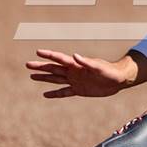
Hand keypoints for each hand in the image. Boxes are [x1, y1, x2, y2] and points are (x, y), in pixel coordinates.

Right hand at [27, 49, 143, 97]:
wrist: (119, 80)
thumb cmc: (110, 71)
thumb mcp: (99, 67)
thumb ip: (87, 62)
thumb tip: (75, 56)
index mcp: (77, 64)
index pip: (60, 59)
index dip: (49, 55)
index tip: (38, 51)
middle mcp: (74, 72)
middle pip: (54, 68)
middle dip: (41, 66)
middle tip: (28, 64)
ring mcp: (75, 80)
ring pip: (56, 79)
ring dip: (45, 78)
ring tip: (32, 76)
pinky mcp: (79, 90)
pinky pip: (64, 92)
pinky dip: (55, 93)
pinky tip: (45, 94)